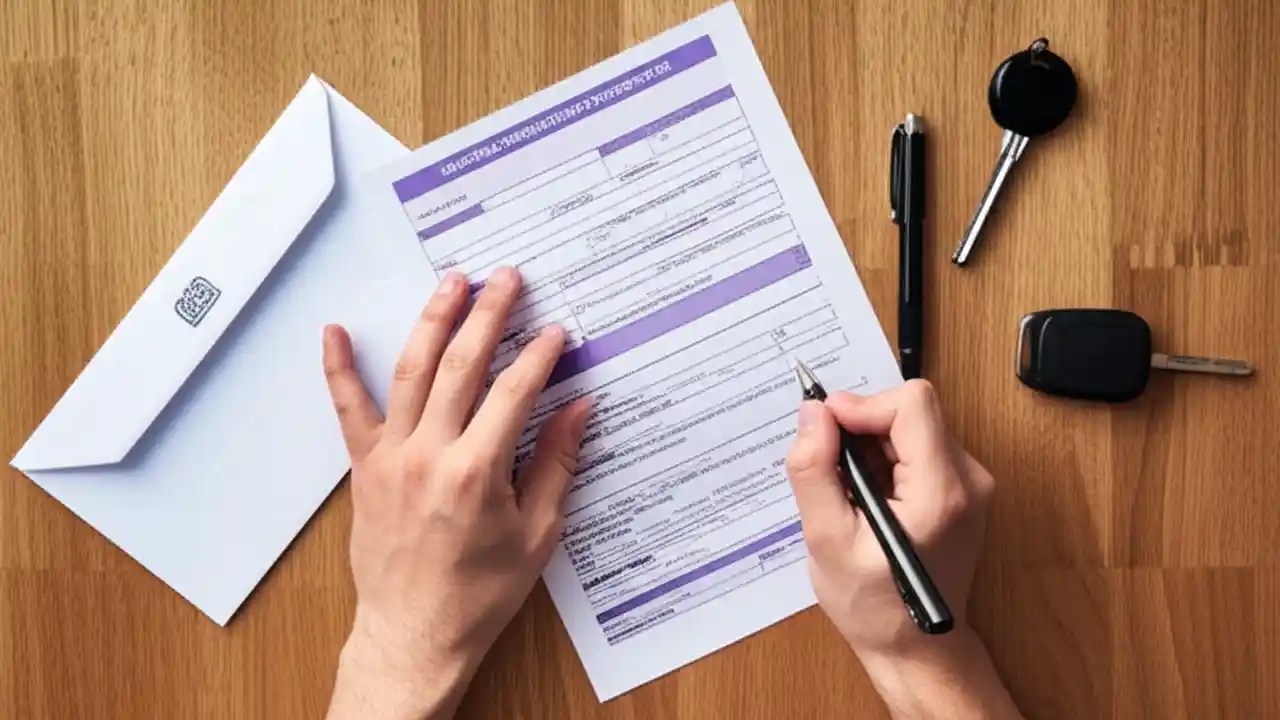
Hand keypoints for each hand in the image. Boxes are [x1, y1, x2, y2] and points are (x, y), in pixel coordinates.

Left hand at [323, 267, 591, 719]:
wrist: (414, 634)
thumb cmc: (479, 594)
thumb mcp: (537, 535)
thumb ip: (557, 465)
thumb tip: (579, 410)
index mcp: (476, 472)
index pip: (514, 392)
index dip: (539, 356)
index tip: (557, 331)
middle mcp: (429, 454)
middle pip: (462, 365)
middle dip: (490, 315)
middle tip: (508, 278)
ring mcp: (391, 456)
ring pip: (412, 371)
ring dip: (434, 321)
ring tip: (452, 282)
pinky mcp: (365, 468)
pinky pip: (348, 409)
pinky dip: (338, 368)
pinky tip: (334, 331)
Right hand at [787, 380, 1018, 718]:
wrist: (918, 649)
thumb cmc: (873, 606)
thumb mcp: (827, 540)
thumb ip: (815, 471)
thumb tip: (812, 413)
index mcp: (941, 492)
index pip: (912, 403)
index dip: (862, 406)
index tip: (826, 431)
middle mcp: (968, 479)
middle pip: (911, 411)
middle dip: (862, 429)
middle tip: (833, 473)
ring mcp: (971, 483)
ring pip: (913, 425)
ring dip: (871, 445)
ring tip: (850, 494)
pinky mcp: (963, 488)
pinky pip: (919, 445)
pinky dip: (886, 459)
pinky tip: (869, 499)